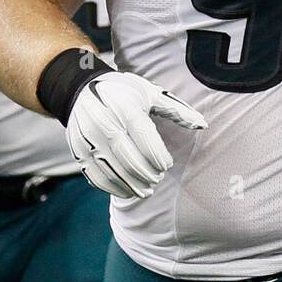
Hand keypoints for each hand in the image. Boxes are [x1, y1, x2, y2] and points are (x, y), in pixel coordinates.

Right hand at [67, 71, 206, 197]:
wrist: (79, 90)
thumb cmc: (122, 92)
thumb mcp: (149, 93)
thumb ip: (176, 110)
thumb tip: (203, 124)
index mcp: (125, 108)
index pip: (145, 139)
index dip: (158, 156)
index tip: (167, 164)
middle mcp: (104, 123)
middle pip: (130, 159)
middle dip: (147, 174)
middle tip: (158, 179)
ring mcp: (89, 139)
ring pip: (113, 171)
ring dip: (133, 185)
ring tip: (146, 189)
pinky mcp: (78, 151)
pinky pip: (96, 177)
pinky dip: (114, 188)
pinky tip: (127, 191)